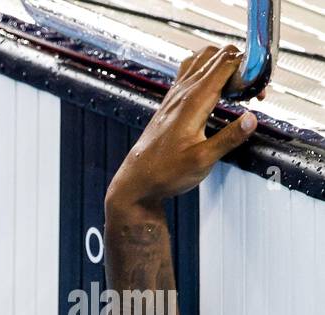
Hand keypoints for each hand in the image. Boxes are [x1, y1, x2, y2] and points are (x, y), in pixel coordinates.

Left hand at [107, 45, 257, 209]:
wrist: (137, 180)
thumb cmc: (165, 172)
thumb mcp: (203, 160)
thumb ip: (229, 138)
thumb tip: (252, 119)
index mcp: (193, 102)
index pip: (226, 63)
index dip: (249, 70)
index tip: (258, 90)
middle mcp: (182, 92)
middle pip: (219, 55)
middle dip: (242, 66)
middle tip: (251, 93)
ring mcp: (175, 94)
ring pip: (204, 58)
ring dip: (225, 65)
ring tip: (236, 90)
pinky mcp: (171, 101)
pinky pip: (192, 70)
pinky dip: (210, 71)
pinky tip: (217, 91)